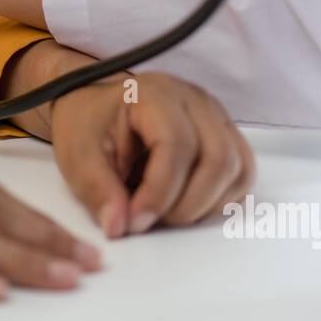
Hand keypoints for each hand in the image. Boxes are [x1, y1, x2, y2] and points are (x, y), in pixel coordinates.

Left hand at [51, 73, 254, 237]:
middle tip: (151, 220)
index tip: (135, 220)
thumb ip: (97, 189)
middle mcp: (194, 101)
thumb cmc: (89, 125)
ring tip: (167, 213)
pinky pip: (242, 173)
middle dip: (187, 204)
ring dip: (206, 205)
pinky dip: (221, 200)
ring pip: (237, 168)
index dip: (159, 192)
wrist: (96, 110)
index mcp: (155, 95)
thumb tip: (119, 225)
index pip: (177, 144)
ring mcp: (215, 117)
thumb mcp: (77, 155)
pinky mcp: (225, 137)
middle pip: (218, 158)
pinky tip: (188, 205)